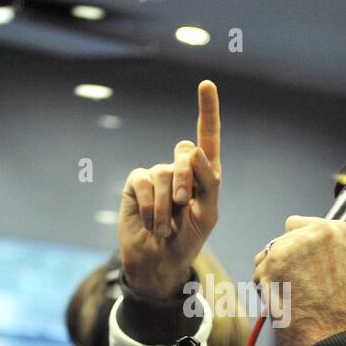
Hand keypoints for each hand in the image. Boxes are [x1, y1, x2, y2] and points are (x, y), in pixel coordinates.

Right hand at [118, 80, 221, 298]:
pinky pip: (144, 183)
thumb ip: (208, 182)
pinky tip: (153, 223)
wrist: (160, 261)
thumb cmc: (189, 239)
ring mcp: (157, 175)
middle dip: (185, 178)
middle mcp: (180, 169)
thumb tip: (193, 149)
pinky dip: (152, 207)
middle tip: (184, 204)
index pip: (207, 137)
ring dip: (167, 207)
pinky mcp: (137, 184)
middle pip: (185, 151)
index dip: (207, 110)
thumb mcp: (208, 215)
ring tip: (166, 228)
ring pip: (163, 174)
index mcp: (204, 174)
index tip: (206, 84)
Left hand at [253, 217, 345, 345]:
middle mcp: (318, 232)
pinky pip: (259, 268)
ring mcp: (295, 244)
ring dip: (273, 272)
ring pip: (268, 252)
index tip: (310, 268)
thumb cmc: (337, 310)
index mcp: (339, 230)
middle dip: (286, 260)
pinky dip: (265, 284)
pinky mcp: (274, 259)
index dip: (301, 250)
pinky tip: (281, 297)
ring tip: (293, 292)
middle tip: (301, 285)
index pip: (300, 225)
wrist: (326, 336)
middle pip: (282, 237)